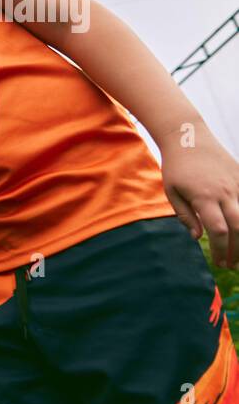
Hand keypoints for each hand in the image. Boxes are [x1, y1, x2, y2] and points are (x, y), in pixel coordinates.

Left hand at [161, 131, 238, 266]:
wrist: (189, 137)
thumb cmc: (176, 167)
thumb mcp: (172, 192)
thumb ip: (185, 216)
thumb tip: (197, 237)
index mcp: (204, 197)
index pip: (218, 231)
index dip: (221, 250)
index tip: (219, 263)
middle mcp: (224, 192)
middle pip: (238, 227)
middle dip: (237, 250)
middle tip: (233, 265)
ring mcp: (236, 184)